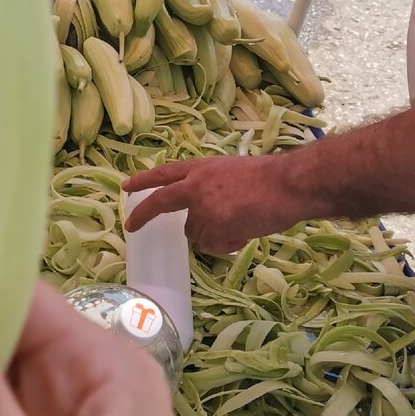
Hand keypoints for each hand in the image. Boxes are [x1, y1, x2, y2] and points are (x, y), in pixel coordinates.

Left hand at [123, 154, 311, 253]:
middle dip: (142, 215)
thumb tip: (204, 210)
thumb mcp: (230, 172)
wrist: (288, 184)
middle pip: (161, 203)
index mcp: (200, 169)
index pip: (164, 174)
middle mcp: (195, 186)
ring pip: (195, 234)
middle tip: (131, 226)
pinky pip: (213, 246)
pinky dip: (227, 245)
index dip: (144, 180)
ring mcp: (203, 207)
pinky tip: (245, 231)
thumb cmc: (269, 179)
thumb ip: (210, 187)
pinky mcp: (214, 227)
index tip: (126, 187)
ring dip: (213, 235)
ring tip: (240, 223)